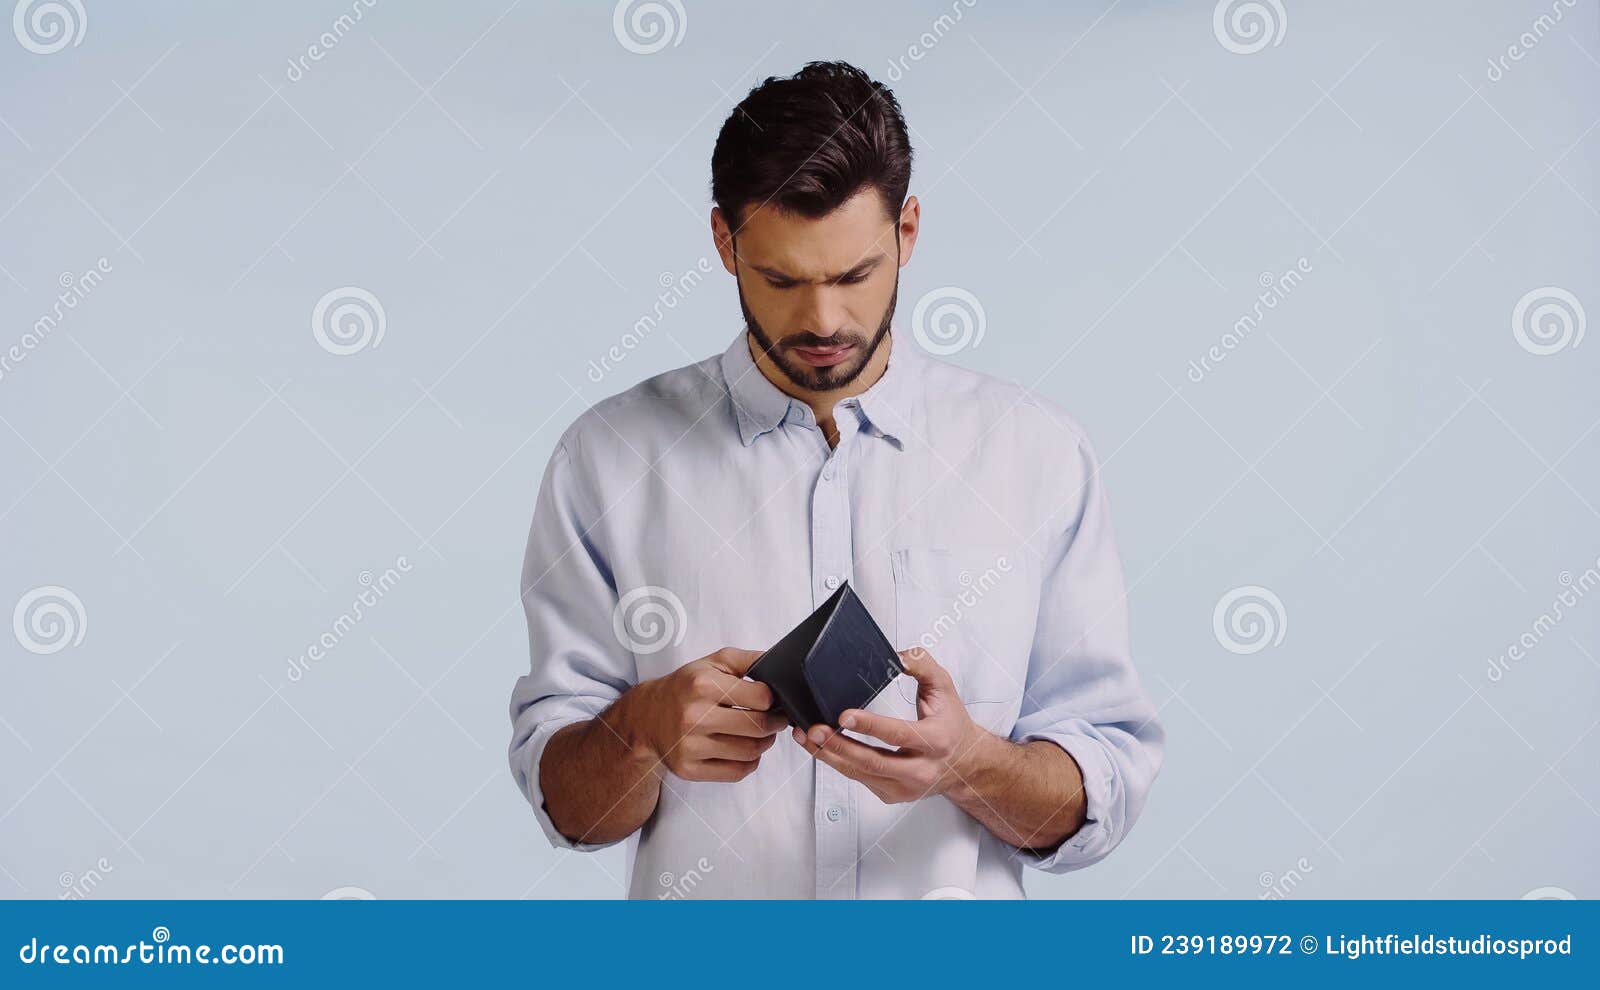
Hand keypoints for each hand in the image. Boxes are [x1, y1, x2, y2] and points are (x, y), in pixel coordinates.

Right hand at [613, 647, 787, 782]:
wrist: (646, 716)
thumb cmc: (685, 687)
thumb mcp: (713, 663)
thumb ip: (748, 660)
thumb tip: (779, 663)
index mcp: (703, 685)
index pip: (761, 697)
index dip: (773, 699)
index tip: (771, 700)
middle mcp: (694, 716)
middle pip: (758, 727)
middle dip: (774, 723)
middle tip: (775, 719)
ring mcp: (690, 746)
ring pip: (750, 752)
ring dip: (764, 743)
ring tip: (760, 733)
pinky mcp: (688, 769)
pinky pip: (736, 772)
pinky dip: (749, 762)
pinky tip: (744, 749)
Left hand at [792, 647, 985, 803]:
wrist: (965, 764)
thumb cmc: (951, 724)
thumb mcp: (945, 688)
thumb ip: (922, 665)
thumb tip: (894, 655)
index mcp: (936, 741)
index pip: (899, 735)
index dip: (870, 726)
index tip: (844, 715)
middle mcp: (921, 770)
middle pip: (872, 762)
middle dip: (838, 745)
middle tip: (813, 730)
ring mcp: (904, 787)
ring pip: (860, 774)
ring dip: (829, 756)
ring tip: (806, 737)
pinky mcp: (891, 794)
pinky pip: (859, 779)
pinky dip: (837, 763)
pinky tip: (820, 748)